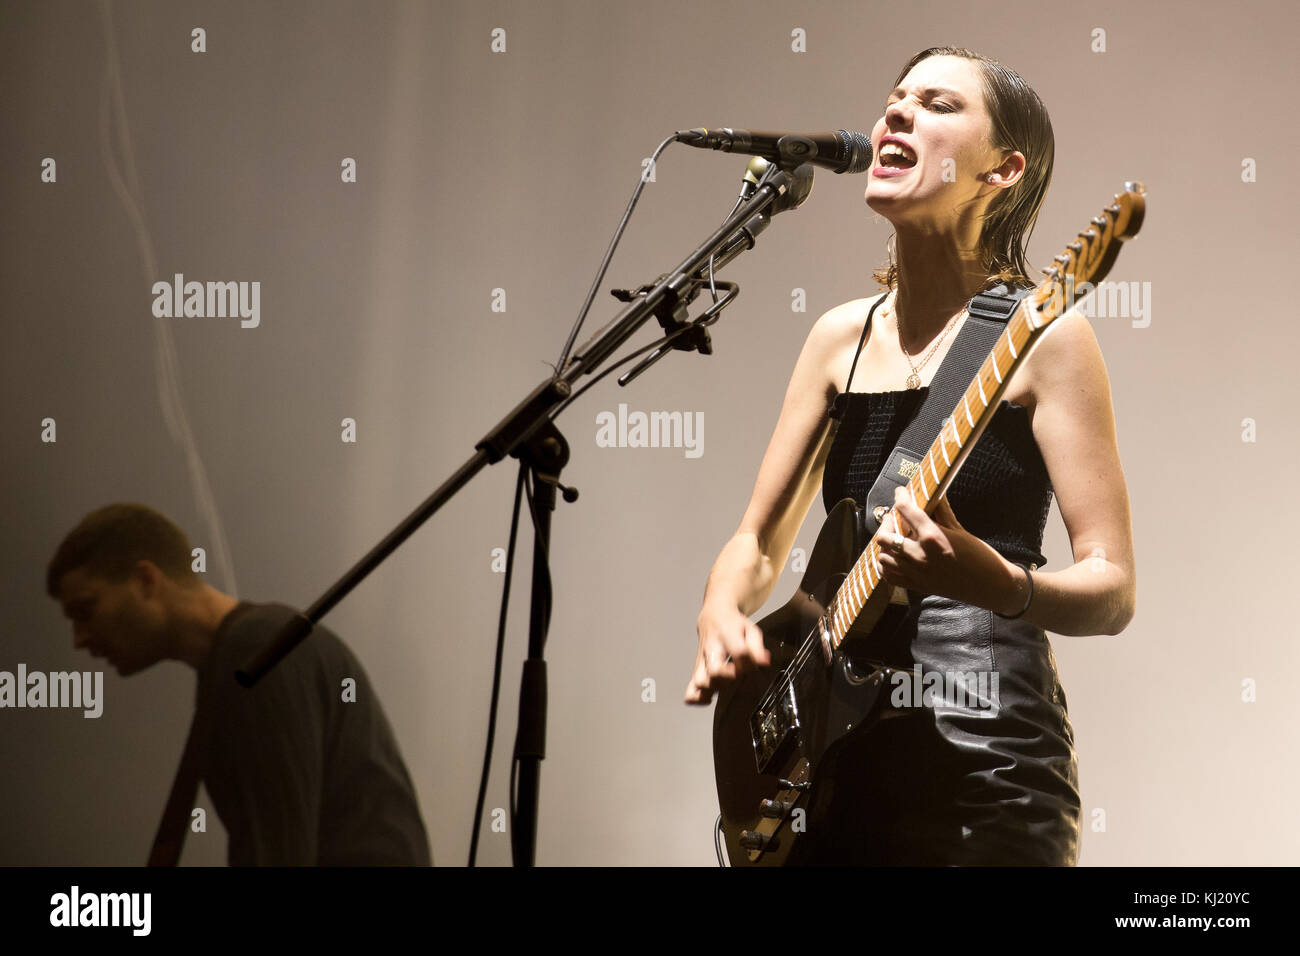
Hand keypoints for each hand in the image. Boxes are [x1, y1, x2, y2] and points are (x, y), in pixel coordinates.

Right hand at [684, 602, 770, 704]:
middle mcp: (711, 647)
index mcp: (726, 634)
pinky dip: (697, 698)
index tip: (754, 664)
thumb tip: (764, 662)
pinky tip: (709, 698)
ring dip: (714, 688)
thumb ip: (758, 647)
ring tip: (724, 686)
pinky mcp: (697, 669)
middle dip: (728, 678)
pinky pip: (690, 689)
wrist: (713, 615)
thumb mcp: (750, 629)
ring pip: (701, 681)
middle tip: (737, 675)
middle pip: (715, 670)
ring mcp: (702, 659)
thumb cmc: (733, 624)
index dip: (748, 662)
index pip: (738, 651)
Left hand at [876, 486, 1016, 610]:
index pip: (905, 510)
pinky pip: (888, 576)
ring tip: (894, 538)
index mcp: (932, 536)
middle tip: (895, 518)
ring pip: (882, 557)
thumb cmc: (980, 556)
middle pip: (884, 536)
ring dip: (885, 545)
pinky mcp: (916, 586)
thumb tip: (935, 493)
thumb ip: (942, 511)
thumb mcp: (960, 529)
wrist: (990, 586)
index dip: (900, 496)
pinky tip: (894, 557)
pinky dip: (886, 565)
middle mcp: (919, 555)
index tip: (901, 492)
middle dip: (887, 522)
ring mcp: (916, 572)